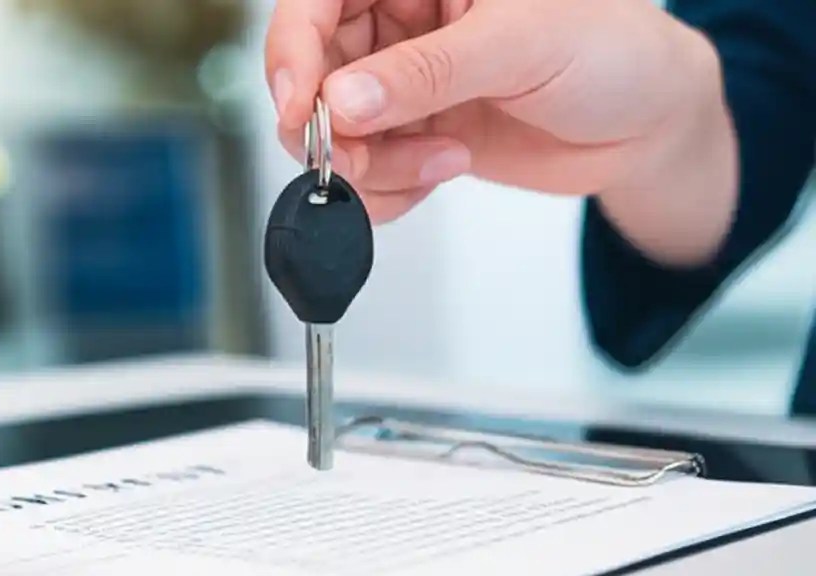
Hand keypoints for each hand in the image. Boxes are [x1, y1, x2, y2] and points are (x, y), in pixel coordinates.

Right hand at [266, 0, 736, 266]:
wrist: (650, 123)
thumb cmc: (615, 49)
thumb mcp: (523, 45)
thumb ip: (428, 72)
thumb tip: (341, 100)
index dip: (294, 47)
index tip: (302, 106)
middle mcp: (401, 18)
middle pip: (313, 69)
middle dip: (330, 124)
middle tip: (359, 158)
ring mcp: (402, 79)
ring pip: (332, 128)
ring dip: (368, 163)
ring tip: (436, 162)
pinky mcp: (411, 131)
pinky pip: (363, 168)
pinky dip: (386, 188)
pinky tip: (440, 170)